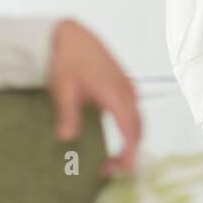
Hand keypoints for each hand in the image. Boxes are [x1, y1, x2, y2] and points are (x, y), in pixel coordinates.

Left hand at [47, 20, 141, 177]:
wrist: (71, 35)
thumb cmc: (68, 59)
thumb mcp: (63, 89)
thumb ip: (68, 115)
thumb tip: (67, 138)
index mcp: (115, 93)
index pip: (130, 128)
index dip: (131, 151)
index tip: (126, 167)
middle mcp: (126, 90)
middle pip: (139, 126)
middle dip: (131, 149)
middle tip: (113, 167)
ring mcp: (127, 86)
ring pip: (138, 118)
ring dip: (132, 138)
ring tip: (115, 155)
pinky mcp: (124, 83)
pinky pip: (134, 109)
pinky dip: (131, 125)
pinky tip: (117, 132)